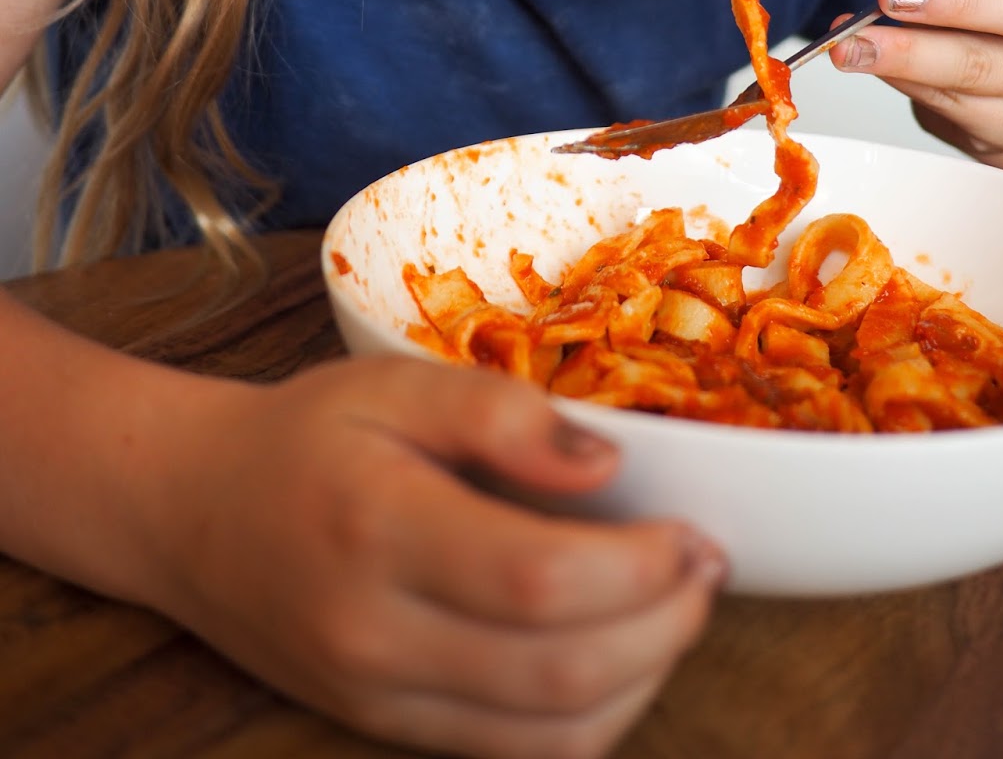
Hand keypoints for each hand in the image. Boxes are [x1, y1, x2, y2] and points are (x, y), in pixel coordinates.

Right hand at [149, 355, 722, 758]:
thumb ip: (501, 412)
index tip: (691, 527)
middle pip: (560, 673)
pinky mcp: (387, 727)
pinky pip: (514, 757)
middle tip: (705, 567)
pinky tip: (617, 655)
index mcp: (379, 527)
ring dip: (643, 679)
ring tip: (673, 606)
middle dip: (664, 626)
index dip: (639, 568)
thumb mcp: (394, 383)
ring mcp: (378, 697)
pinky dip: (590, 720)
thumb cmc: (305, 435)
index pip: (538, 581)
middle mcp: (376, 633)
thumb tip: (606, 464)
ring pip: (550, 736)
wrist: (194, 512)